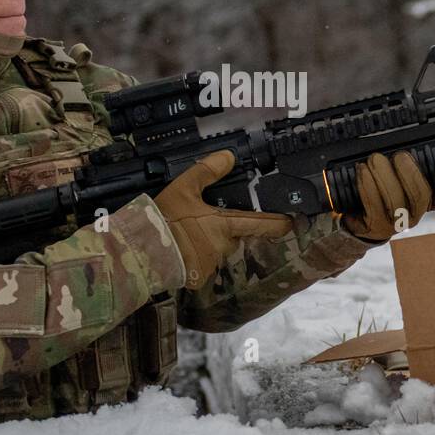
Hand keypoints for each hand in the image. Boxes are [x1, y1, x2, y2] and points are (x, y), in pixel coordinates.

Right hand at [154, 149, 293, 288]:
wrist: (144, 252)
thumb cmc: (167, 219)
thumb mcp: (184, 188)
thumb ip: (207, 172)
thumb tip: (229, 156)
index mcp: (224, 225)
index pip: (261, 224)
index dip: (278, 223)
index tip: (290, 223)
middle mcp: (223, 246)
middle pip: (233, 235)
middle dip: (224, 229)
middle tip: (203, 220)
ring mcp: (211, 264)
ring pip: (216, 250)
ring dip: (206, 243)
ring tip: (184, 234)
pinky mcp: (197, 278)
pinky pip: (201, 264)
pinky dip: (193, 257)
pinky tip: (179, 249)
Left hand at [341, 152, 434, 241]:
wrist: (354, 215)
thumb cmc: (379, 190)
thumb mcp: (395, 174)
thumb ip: (408, 162)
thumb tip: (412, 145)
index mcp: (426, 200)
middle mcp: (415, 213)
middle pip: (421, 197)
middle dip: (410, 173)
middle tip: (399, 155)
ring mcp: (396, 222)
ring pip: (396, 201)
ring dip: (384, 176)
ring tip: (374, 159)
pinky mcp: (376, 226)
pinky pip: (374, 205)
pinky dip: (368, 185)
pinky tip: (363, 171)